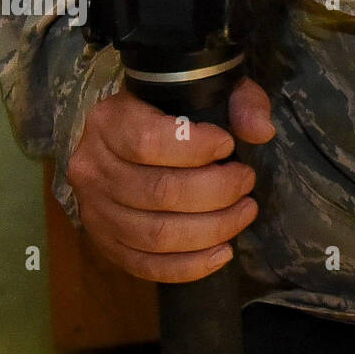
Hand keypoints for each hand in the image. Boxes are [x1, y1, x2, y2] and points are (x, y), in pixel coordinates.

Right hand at [67, 77, 274, 282]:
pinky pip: (145, 266)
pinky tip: (222, 252)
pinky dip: (189, 266)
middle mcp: (93, 167)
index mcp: (110, 121)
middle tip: (247, 183)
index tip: (229, 147)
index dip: (197, 149)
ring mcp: (94, 211)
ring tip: (244, 212)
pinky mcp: (105, 244)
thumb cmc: (174, 109)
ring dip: (211, 230)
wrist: (129, 133)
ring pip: (155, 235)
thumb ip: (240, 101)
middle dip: (217, 192)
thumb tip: (261, 130)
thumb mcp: (208, 87)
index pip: (148, 141)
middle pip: (159, 192)